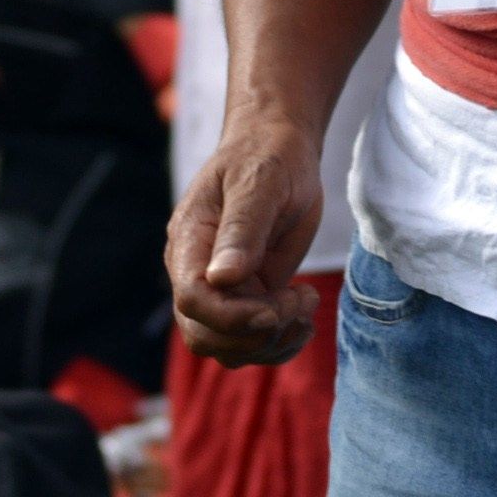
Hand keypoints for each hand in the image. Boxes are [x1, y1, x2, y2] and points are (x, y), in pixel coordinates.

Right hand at [166, 111, 329, 364]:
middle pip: (205, 335)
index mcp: (190, 241)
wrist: (280, 150)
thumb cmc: (267, 156)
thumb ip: (242, 228)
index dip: (230, 317)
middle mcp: (198, 272)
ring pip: (230, 347)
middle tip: (299, 304)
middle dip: (255, 334)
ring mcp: (223, 289)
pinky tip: (305, 316)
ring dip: (272, 342)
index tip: (273, 310)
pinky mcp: (249, 297)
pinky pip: (254, 341)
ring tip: (306, 307)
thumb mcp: (260, 182)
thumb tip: (222, 278)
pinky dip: (281, 342)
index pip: (191, 299)